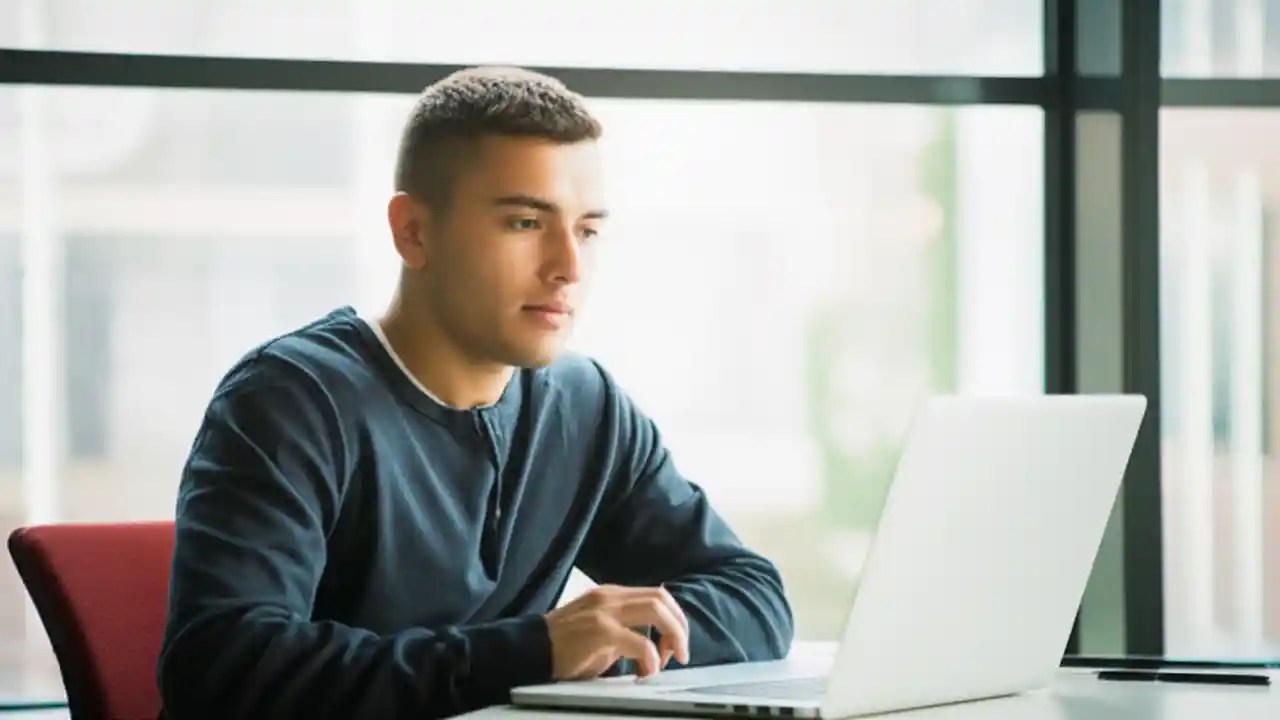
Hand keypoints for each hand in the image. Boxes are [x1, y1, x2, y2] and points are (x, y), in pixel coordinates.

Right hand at [544, 584, 690, 679]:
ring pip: (656, 611)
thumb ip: (626, 630)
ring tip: (666, 662)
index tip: (673, 646)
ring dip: (672, 637)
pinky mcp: (599, 631)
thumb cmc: (564, 646)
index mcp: (613, 595)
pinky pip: (639, 640)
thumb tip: (656, 645)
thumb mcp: (601, 630)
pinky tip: (647, 671)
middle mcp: (611, 597)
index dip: (674, 620)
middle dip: (680, 628)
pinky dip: (651, 656)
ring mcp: (605, 611)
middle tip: (680, 654)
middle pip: (662, 599)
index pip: (658, 596)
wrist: (530, 649)